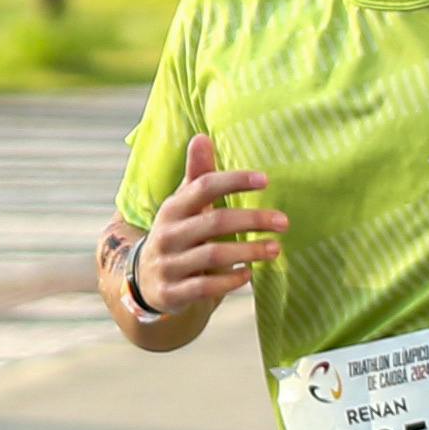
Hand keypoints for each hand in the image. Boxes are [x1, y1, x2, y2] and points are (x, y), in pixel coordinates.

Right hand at [133, 130, 284, 319]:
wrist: (145, 281)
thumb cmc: (176, 234)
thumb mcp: (182, 206)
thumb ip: (197, 175)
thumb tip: (202, 137)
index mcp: (173, 208)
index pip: (204, 187)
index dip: (234, 181)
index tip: (265, 180)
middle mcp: (168, 234)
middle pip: (214, 221)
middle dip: (251, 220)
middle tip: (283, 222)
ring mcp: (169, 264)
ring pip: (213, 255)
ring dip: (248, 251)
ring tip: (275, 249)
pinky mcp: (173, 292)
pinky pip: (204, 287)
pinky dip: (229, 280)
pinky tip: (249, 275)